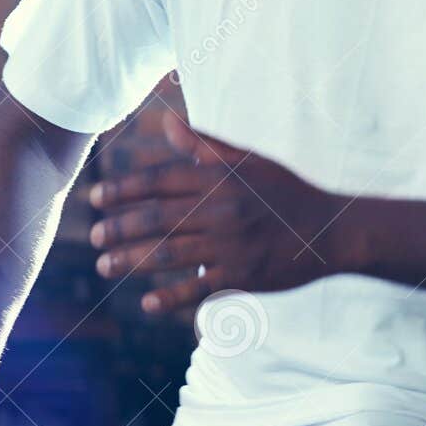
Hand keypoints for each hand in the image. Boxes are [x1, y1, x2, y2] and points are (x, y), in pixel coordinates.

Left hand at [88, 112, 348, 315]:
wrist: (331, 231)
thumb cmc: (286, 191)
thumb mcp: (249, 161)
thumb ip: (204, 146)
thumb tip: (167, 122)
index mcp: (221, 179)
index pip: (161, 182)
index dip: (124, 190)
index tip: (96, 199)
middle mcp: (222, 210)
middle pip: (159, 218)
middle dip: (121, 228)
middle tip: (94, 237)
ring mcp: (232, 246)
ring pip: (171, 253)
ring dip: (133, 260)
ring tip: (105, 265)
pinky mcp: (243, 277)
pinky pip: (200, 288)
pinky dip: (172, 297)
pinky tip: (147, 303)